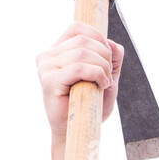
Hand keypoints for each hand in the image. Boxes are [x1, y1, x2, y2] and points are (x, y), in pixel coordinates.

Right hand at [36, 21, 123, 138]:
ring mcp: (45, 67)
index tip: (108, 58)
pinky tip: (102, 85)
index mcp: (57, 51)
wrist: (77, 131)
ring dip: (102, 67)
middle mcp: (47, 56)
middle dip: (105, 56)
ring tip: (105, 83)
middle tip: (109, 76)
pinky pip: (78, 67)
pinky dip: (96, 74)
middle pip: (83, 40)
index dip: (98, 38)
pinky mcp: (48, 81)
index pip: (78, 28)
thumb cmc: (90, 104)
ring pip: (82, 53)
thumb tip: (112, 43)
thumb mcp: (107, 76)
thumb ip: (112, 59)